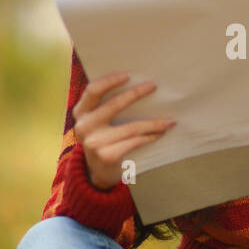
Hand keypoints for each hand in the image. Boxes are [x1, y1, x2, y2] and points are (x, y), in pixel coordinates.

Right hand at [73, 72, 175, 190]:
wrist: (97, 173)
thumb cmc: (103, 139)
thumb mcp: (97, 122)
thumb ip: (105, 106)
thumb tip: (138, 84)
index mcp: (80, 112)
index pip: (93, 90)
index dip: (110, 81)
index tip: (128, 75)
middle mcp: (84, 126)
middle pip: (114, 104)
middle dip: (136, 93)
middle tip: (153, 86)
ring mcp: (95, 142)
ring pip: (132, 127)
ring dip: (154, 123)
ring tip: (168, 121)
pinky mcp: (107, 156)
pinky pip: (136, 141)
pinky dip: (151, 136)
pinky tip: (160, 133)